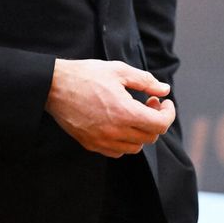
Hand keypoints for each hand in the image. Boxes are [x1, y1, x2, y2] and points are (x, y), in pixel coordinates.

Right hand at [45, 58, 175, 157]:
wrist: (55, 86)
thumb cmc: (87, 75)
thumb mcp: (120, 71)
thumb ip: (146, 81)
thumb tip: (165, 90)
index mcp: (125, 112)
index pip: (160, 125)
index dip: (168, 114)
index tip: (164, 102)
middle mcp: (115, 131)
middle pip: (150, 137)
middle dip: (156, 120)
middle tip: (148, 102)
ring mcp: (102, 141)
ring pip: (135, 147)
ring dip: (142, 132)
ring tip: (134, 112)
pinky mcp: (90, 144)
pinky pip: (117, 151)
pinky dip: (125, 141)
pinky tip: (120, 123)